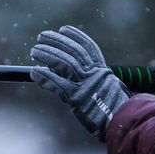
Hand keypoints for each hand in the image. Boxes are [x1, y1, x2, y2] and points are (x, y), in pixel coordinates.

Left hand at [30, 25, 129, 140]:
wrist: (120, 124)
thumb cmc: (111, 111)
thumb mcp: (105, 90)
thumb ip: (90, 80)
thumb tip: (66, 73)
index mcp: (102, 71)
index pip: (88, 47)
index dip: (75, 36)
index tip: (63, 29)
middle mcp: (95, 75)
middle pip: (73, 51)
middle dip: (56, 42)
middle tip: (41, 37)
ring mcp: (86, 85)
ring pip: (64, 63)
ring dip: (47, 55)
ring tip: (34, 50)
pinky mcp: (77, 98)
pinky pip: (58, 84)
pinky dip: (45, 76)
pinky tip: (34, 71)